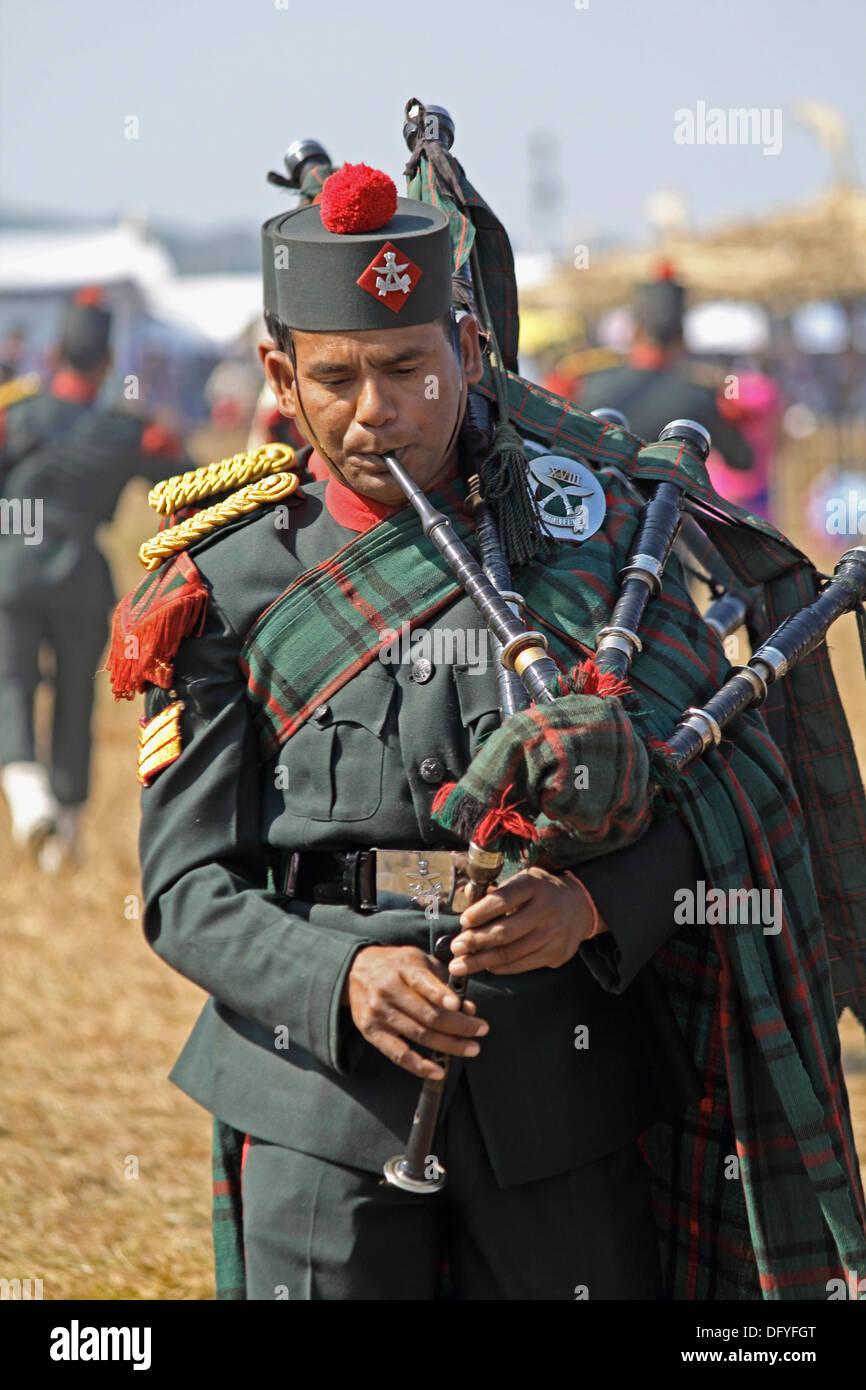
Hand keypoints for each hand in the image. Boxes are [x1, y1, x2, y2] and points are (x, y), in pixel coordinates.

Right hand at [342, 945, 488, 1080]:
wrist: (355, 971)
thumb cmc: (396, 966)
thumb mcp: (419, 961)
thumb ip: (443, 982)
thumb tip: (468, 1008)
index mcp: (402, 967)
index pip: (422, 982)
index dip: (441, 995)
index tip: (459, 1005)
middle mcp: (388, 990)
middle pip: (427, 1015)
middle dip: (459, 1026)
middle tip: (481, 1030)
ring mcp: (379, 1014)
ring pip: (419, 1035)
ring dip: (449, 1045)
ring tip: (471, 1048)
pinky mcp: (372, 1033)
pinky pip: (399, 1055)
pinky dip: (420, 1066)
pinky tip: (440, 1071)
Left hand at [448, 866, 606, 976]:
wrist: (581, 906)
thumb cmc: (542, 892)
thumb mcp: (524, 880)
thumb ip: (496, 890)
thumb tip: (467, 894)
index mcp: (534, 885)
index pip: (503, 899)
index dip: (480, 912)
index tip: (463, 921)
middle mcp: (547, 909)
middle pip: (505, 932)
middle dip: (476, 942)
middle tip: (456, 948)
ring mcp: (554, 934)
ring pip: (511, 953)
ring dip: (482, 961)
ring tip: (461, 965)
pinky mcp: (557, 954)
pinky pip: (522, 965)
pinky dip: (500, 967)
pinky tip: (485, 966)